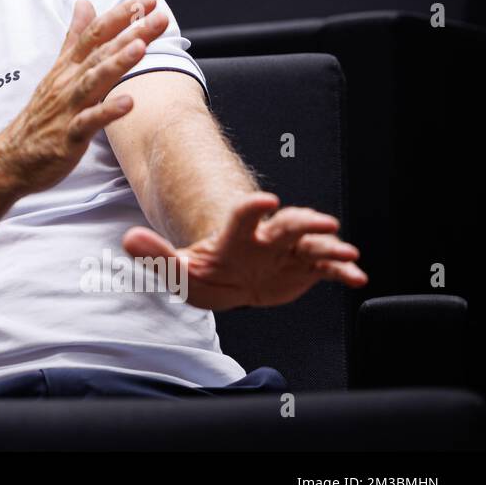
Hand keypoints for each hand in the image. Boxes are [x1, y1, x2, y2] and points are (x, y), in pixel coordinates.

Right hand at [0, 0, 168, 196]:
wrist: (11, 157)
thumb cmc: (40, 115)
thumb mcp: (57, 70)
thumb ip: (74, 37)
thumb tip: (85, 3)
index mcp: (67, 67)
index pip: (95, 33)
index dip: (121, 15)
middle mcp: (68, 83)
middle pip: (100, 52)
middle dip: (130, 33)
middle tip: (158, 16)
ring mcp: (67, 108)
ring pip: (94, 81)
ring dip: (117, 64)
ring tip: (140, 47)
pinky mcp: (68, 136)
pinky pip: (89, 122)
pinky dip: (107, 112)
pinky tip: (128, 103)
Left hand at [121, 192, 367, 310]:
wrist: (228, 284)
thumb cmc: (205, 272)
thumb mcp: (176, 268)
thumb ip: (155, 254)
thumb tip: (128, 239)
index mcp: (236, 235)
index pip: (244, 215)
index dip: (253, 207)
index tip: (265, 200)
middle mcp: (267, 239)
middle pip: (287, 225)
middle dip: (304, 221)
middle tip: (323, 222)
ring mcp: (287, 253)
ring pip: (312, 244)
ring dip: (330, 246)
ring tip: (348, 252)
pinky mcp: (304, 269)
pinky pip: (326, 269)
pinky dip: (342, 271)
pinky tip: (357, 277)